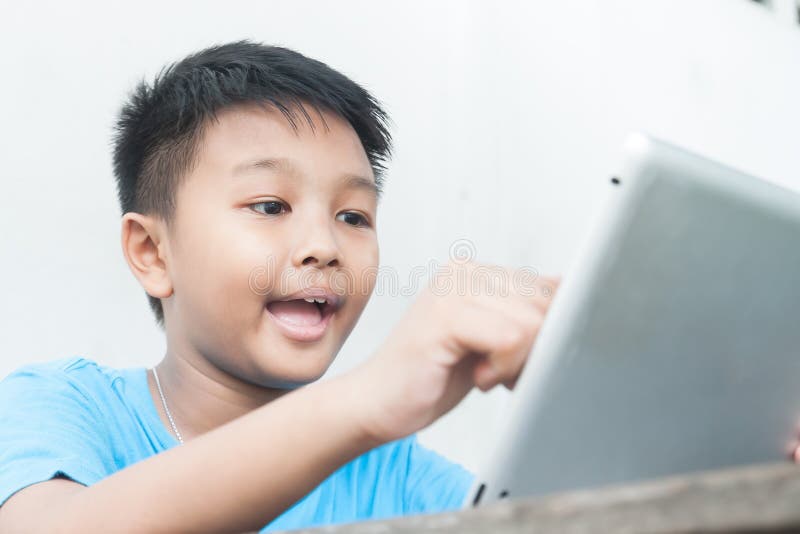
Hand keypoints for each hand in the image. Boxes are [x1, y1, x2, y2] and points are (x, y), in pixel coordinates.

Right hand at [352, 260, 560, 442]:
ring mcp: (452, 289)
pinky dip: (504, 368)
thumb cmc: (431, 376)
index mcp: (475, 272)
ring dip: (517, 363)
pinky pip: (512, 337)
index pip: (548, 289)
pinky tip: (477, 376)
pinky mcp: (445, 315)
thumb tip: (568, 287)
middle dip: (534, 350)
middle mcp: (463, 271)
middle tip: (498, 372)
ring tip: (483, 372)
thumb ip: (522, 312)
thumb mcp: (490, 340)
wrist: (377, 403)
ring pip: (533, 322)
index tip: (514, 360)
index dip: (545, 334)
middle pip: (545, 305)